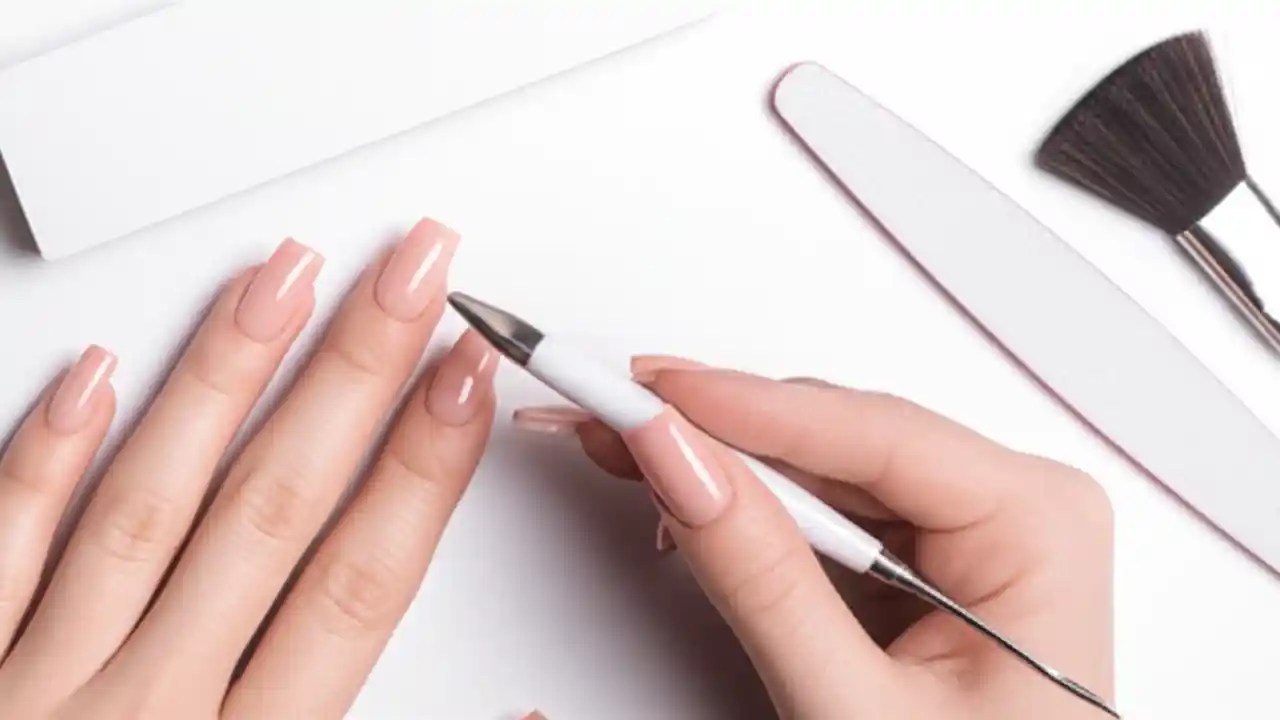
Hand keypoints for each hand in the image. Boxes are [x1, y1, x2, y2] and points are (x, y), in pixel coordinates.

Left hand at [0, 220, 498, 717]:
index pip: (360, 583)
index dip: (425, 468)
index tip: (469, 375)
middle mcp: (145, 714)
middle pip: (277, 511)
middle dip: (357, 376)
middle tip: (411, 275)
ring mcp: (40, 689)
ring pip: (150, 502)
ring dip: (225, 380)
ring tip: (282, 281)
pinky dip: (40, 461)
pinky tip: (89, 375)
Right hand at [521, 356, 1113, 718]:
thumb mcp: (858, 706)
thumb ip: (765, 581)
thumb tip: (687, 467)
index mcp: (1037, 526)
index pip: (870, 432)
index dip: (744, 405)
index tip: (650, 392)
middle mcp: (1012, 509)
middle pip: (837, 437)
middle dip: (716, 432)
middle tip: (614, 415)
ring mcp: (968, 530)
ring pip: (821, 465)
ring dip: (723, 466)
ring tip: (634, 453)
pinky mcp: (926, 559)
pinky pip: (827, 506)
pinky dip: (752, 507)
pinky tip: (695, 496)